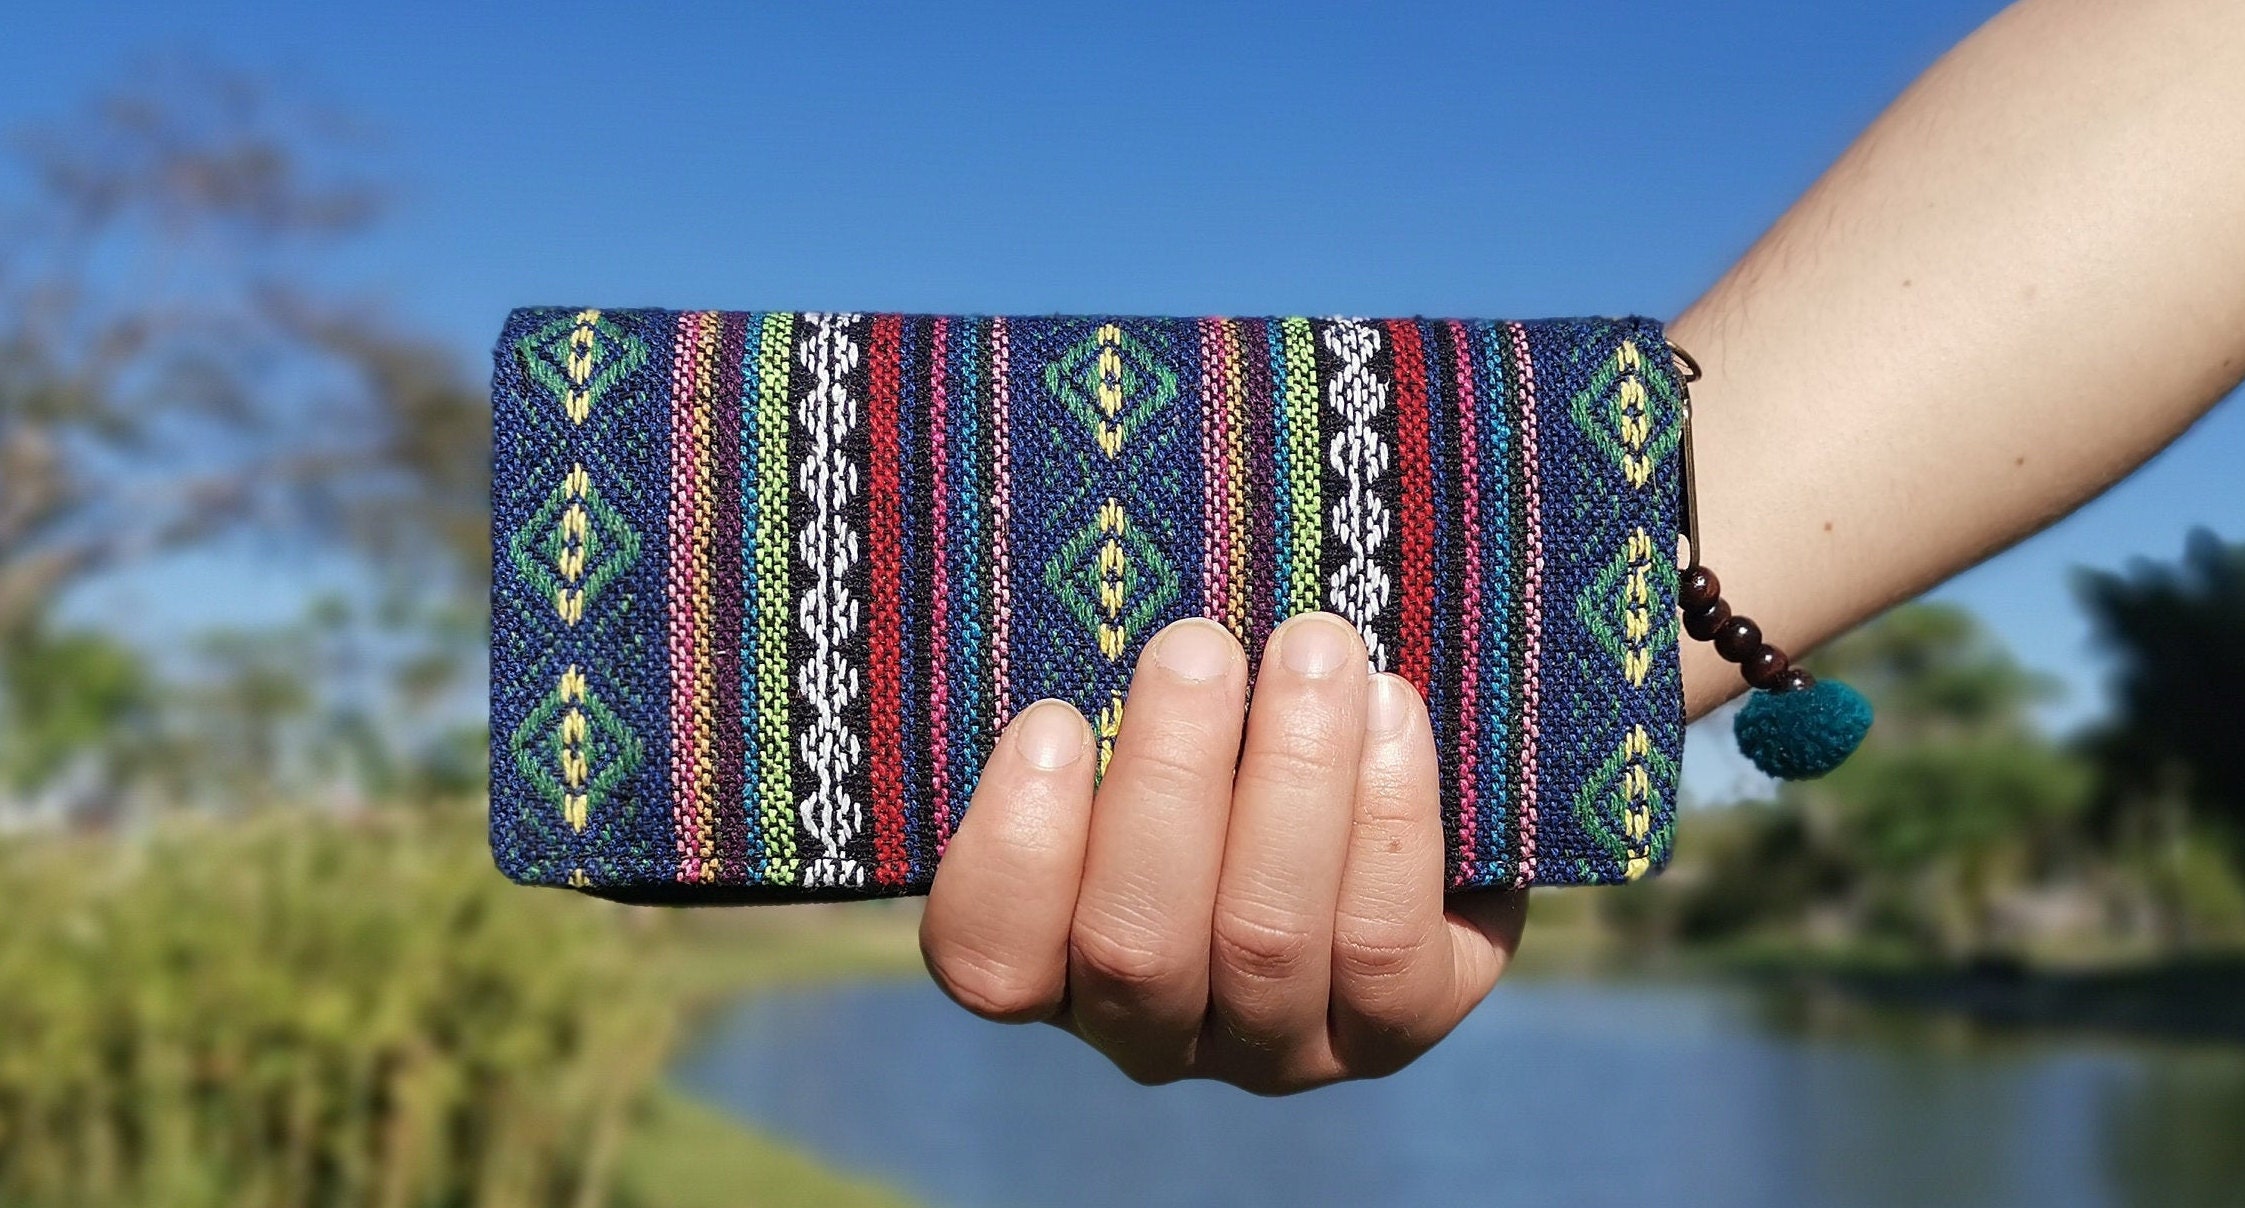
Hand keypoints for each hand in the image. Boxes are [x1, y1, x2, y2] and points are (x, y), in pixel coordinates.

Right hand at [919, 612, 1525, 1094]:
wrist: (1384, 780)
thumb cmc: (1219, 724)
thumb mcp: (1132, 714)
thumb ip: (1093, 697)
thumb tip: (1061, 598)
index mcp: (1051, 965)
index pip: (989, 961)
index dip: (1014, 853)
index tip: (1051, 720)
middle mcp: (1153, 1030)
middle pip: (1135, 947)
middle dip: (1170, 780)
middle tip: (1198, 646)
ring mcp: (1276, 1047)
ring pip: (1267, 939)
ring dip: (1292, 776)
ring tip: (1313, 647)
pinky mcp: (1395, 1029)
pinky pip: (1387, 947)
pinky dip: (1389, 817)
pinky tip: (1388, 709)